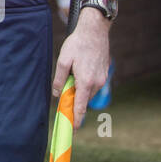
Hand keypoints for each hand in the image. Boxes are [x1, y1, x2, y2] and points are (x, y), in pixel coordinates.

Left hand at [50, 10, 109, 127]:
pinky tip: (79, 69)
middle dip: (73, 101)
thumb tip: (56, 94)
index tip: (72, 130)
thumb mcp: (63, 61)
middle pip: (83, 100)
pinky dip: (84, 83)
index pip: (81, 107)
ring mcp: (102, 79)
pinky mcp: (104, 74)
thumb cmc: (77, 44)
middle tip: (62, 96)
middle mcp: (97, 84)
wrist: (95, 31)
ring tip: (71, 73)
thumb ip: (59, 79)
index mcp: (86, 82)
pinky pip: (92, 84)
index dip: (76, 120)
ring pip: (87, 91)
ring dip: (78, 89)